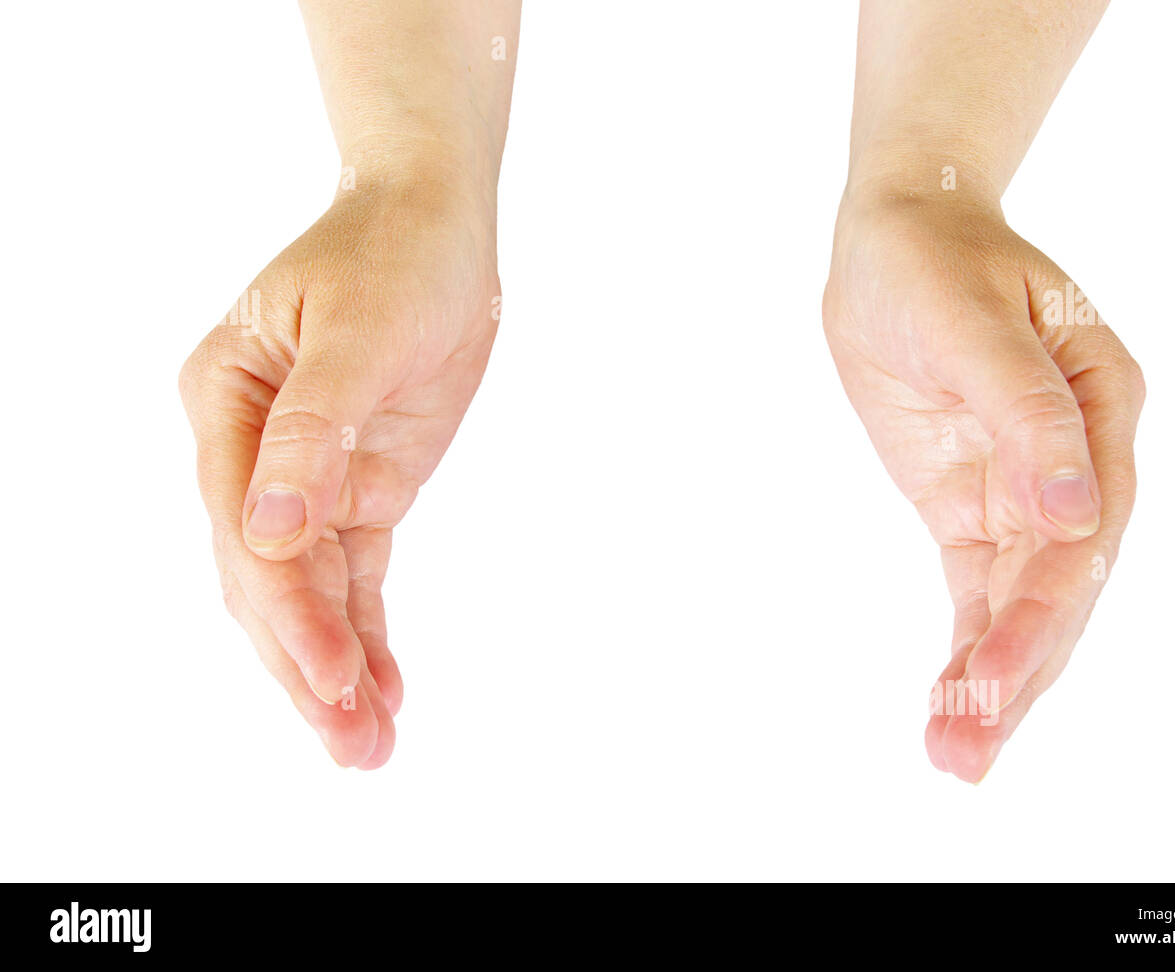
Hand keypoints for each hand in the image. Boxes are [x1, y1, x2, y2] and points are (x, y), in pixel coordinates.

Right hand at [180, 176, 499, 767]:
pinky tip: (383, 688)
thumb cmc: (392, 254)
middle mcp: (251, 449)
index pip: (246, 530)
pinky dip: (366, 631)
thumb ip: (312, 431)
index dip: (289, 609)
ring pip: (309, 592)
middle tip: (353, 747)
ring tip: (367, 747)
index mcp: (227, 401)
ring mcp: (304, 476)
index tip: (336, 676)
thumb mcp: (358, 331)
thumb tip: (268, 529)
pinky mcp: (356, 489)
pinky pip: (354, 575)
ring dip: (334, 668)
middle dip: (307, 666)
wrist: (432, 224)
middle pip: (267, 579)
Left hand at [823, 196, 1143, 782]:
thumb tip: (1076, 512)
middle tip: (966, 754)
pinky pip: (978, 588)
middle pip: (1061, 588)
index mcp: (1098, 409)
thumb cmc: (935, 261)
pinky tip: (949, 705)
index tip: (990, 675)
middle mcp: (1075, 460)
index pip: (1085, 534)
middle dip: (1017, 674)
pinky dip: (966, 645)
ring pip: (1020, 603)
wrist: (899, 237)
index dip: (1042, 611)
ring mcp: (1024, 488)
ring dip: (992, 680)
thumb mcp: (972, 325)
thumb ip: (1026, 416)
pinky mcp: (973, 503)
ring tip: (954, 758)